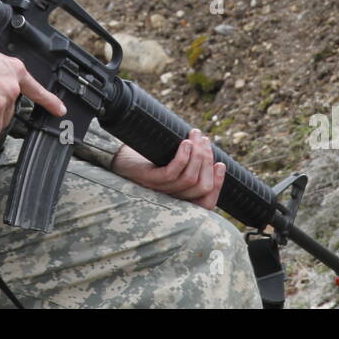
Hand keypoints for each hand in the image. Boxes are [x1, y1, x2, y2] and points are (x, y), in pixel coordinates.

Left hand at [109, 129, 226, 209]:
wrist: (117, 157)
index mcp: (179, 196)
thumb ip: (188, 164)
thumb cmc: (147, 158)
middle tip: (205, 140)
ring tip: (196, 136)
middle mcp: (171, 197)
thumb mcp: (170, 162)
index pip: (206, 201)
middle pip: (201, 187)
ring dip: (197, 154)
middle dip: (207, 161)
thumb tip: (209, 150)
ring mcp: (160, 190)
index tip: (221, 164)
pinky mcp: (149, 180)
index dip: (218, 184)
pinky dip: (182, 157)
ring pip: (189, 178)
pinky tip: (185, 143)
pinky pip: (171, 172)